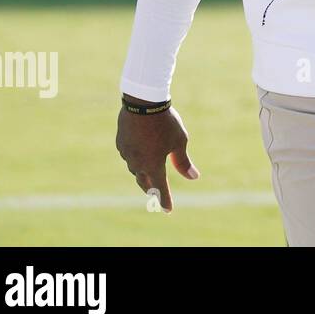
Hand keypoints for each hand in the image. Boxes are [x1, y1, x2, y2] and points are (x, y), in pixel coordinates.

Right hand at [115, 96, 198, 211]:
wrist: (142, 102)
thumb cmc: (165, 122)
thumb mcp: (179, 142)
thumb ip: (183, 162)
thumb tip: (194, 177)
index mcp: (153, 165)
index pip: (160, 189)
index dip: (165, 200)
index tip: (168, 210)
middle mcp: (137, 163)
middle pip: (144, 182)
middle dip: (151, 189)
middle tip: (156, 195)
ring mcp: (126, 153)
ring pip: (135, 169)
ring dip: (143, 173)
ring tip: (149, 174)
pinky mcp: (120, 143)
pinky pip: (129, 156)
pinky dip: (136, 158)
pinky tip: (139, 154)